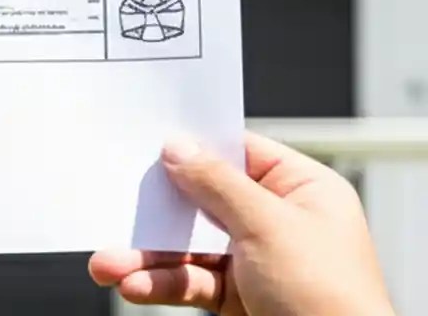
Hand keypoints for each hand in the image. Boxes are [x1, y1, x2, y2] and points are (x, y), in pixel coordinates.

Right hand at [89, 132, 394, 314]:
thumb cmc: (331, 298)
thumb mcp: (268, 226)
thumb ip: (217, 183)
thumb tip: (179, 148)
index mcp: (303, 190)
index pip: (239, 153)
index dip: (195, 146)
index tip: (151, 141)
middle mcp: (279, 222)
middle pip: (203, 201)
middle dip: (157, 212)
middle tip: (118, 206)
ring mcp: (257, 262)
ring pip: (190, 247)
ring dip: (147, 255)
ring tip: (109, 263)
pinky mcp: (239, 297)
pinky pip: (192, 281)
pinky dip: (161, 283)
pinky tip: (134, 284)